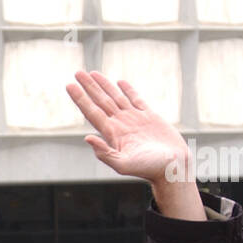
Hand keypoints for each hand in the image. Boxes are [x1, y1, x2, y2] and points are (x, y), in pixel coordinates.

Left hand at [66, 70, 204, 220]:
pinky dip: (127, 90)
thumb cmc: (149, 169)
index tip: (69, 85)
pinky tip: (119, 82)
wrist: (173, 168)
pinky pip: (136, 99)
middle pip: (101, 101)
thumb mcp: (123, 165)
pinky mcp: (150, 117)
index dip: (80, 98)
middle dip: (89, 87)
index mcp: (112, 134)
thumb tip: (87, 138)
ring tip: (92, 73)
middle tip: (77, 72)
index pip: (92, 112)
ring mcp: (134, 119)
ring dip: (104, 85)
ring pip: (116, 97)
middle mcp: (121, 124)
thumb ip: (104, 153)